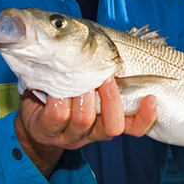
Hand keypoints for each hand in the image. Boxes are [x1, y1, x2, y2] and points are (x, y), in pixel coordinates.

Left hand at [14, 78, 157, 176]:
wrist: (32, 117)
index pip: (133, 128)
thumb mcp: (88, 88)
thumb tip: (120, 48)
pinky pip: (57, 115)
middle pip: (112, 127)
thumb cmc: (66, 95)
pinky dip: (60, 96)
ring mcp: (69, 135)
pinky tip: (57, 85)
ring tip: (78, 76)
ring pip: (84, 119)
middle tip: (106, 75)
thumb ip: (104, 76)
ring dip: (84, 94)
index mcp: (106, 123)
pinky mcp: (47, 131)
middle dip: (111, 98)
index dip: (145, 117)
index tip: (151, 98)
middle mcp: (91, 134)